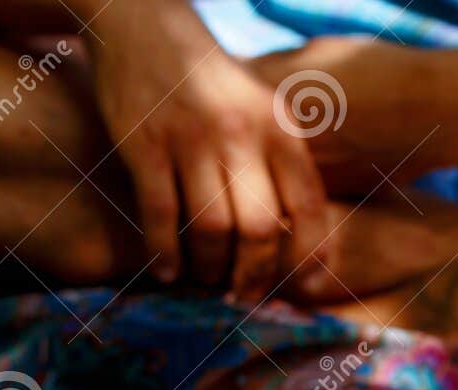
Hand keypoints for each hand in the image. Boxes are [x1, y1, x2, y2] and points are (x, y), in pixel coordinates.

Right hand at [87, 0, 329, 296]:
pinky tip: (166, 271)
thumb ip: (281, 167)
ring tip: (207, 278)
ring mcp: (192, 138)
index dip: (311, 256)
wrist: (146, 28)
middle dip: (254, 274)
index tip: (304, 287)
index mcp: (280, 129)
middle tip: (242, 293)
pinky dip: (165, 252)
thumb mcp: (262, 112)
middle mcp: (242, 133)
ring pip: (213, 229)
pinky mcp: (146, 144)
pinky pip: (161, 215)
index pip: (308, 206)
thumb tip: (299, 245)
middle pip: (260, 230)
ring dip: (210, 267)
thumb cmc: (212, 87)